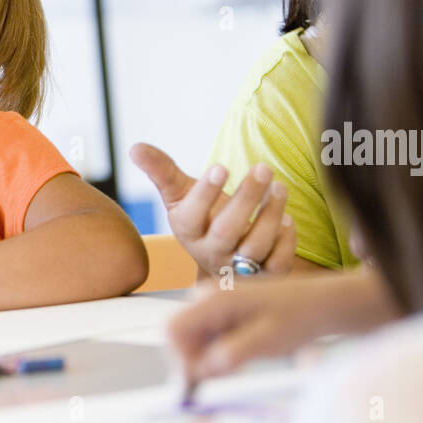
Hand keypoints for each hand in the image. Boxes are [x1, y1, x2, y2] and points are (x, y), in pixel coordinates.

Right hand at [130, 143, 296, 276]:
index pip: (191, 217)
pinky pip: (277, 263)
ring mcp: (239, 267)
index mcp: (189, 232)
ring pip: (255, 247)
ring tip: (278, 187)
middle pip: (226, 231)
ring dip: (270, 216)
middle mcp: (211, 253)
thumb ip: (162, 172)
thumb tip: (134, 147)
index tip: (221, 166)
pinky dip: (285, 241)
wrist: (223, 264)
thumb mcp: (181, 197)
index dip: (205, 194)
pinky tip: (288, 219)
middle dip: (245, 198)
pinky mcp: (266, 274)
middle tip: (262, 167)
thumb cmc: (204, 220)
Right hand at [168, 268, 400, 381]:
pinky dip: (214, 358)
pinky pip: (204, 340)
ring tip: (235, 371)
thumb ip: (233, 353)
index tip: (201, 383)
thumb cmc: (298, 318)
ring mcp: (212, 306)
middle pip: (180, 338)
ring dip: (205, 364)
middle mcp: (207, 298)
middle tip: (218, 384)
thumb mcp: (267, 340)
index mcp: (215, 299)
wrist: (322, 304)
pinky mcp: (220, 315)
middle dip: (193, 364)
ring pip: (191, 343)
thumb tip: (202, 371)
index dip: (181, 359)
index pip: (174, 330)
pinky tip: (236, 362)